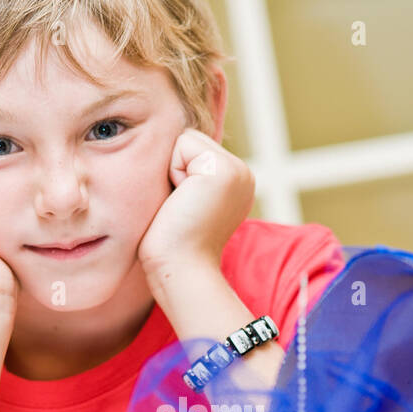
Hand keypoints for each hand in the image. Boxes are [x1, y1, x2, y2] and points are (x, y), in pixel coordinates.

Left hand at [137, 129, 254, 287]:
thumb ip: (187, 177)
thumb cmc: (171, 246)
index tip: (182, 209)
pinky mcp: (224, 170)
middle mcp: (243, 174)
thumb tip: (169, 159)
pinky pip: (183, 144)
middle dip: (175, 168)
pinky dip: (173, 171)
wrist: (179, 272)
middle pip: (189, 139)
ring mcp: (238, 171)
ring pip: (186, 139)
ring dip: (173, 171)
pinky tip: (182, 201)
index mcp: (235, 183)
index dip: (176, 172)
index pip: (192, 148)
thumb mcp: (185, 203)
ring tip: (181, 205)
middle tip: (180, 207)